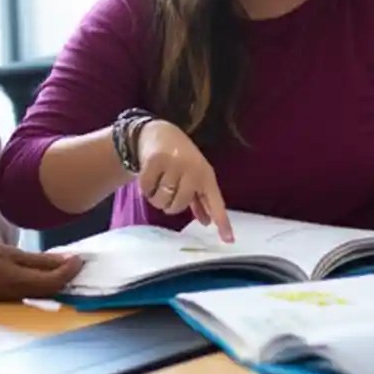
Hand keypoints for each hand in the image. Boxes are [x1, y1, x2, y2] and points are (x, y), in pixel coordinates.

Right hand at [0, 245, 82, 300]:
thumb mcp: (7, 255)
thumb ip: (38, 260)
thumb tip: (67, 261)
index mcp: (20, 284)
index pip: (56, 282)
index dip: (71, 271)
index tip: (80, 258)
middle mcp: (20, 298)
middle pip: (52, 289)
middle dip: (66, 275)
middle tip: (73, 260)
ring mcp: (12, 302)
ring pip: (42, 292)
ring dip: (54, 279)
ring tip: (59, 263)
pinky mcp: (5, 302)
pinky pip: (31, 293)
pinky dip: (41, 283)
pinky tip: (40, 272)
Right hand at [136, 120, 233, 241]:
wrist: (160, 133)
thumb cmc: (181, 160)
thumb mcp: (195, 176)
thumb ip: (200, 200)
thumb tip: (207, 223)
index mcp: (206, 176)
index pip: (216, 202)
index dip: (222, 222)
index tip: (229, 241)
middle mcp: (193, 170)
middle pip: (178, 205)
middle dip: (170, 203)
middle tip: (168, 189)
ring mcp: (174, 164)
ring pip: (161, 200)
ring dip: (156, 197)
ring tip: (159, 182)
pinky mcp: (155, 161)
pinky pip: (146, 189)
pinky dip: (145, 188)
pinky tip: (150, 176)